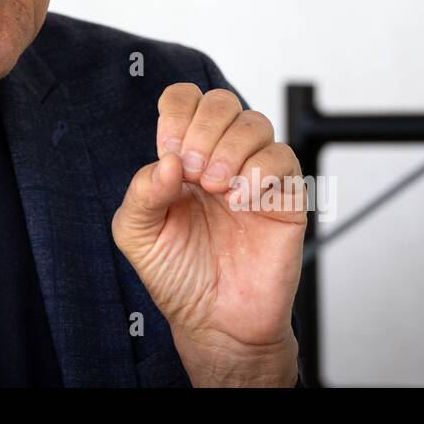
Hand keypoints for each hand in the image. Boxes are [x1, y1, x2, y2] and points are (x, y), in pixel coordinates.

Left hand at [111, 84, 305, 385]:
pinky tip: (242, 200)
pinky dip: (261, 170)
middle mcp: (219, 157)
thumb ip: (142, 193)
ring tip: (217, 188)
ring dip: (231, 148)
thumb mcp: (138, 234)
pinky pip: (284, 158)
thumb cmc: (177, 274)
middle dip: (203, 129)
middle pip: (221, 102)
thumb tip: (167, 160)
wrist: (216, 322)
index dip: (177, 113)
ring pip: (255, 122)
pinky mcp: (285, 197)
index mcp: (182, 157)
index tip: (169, 149)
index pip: (184, 100)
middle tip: (194, 172)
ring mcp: (253, 174)